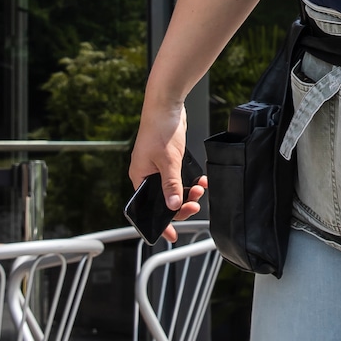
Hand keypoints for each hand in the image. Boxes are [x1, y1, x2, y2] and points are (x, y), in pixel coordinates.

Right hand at [128, 98, 204, 243]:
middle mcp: (146, 175)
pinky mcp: (168, 160)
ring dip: (188, 192)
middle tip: (196, 204)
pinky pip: (179, 178)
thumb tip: (174, 205)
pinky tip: (201, 179)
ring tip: (200, 188)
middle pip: (163, 200)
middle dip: (181, 204)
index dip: (160, 223)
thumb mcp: (168, 161)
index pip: (147, 208)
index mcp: (139, 178)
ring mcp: (157, 168)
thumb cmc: (160, 129)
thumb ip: (171, 185)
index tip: (171, 235)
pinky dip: (190, 180)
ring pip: (174, 190)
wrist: (166, 105)